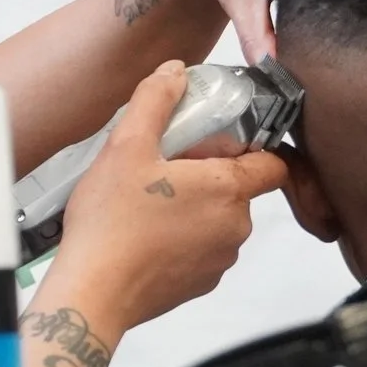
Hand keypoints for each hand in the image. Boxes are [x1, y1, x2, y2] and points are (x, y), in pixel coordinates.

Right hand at [46, 62, 287, 333]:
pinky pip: (201, 251)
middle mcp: (235, 228)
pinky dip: (180, 240)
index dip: (251, 148)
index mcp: (228, 190)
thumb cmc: (111, 221)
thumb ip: (155, 101)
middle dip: (207, 176)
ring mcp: (219, 262)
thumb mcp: (126, 146)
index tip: (217, 143)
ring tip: (147, 203)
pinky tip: (143, 235)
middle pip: (238, 190)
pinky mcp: (199, 286)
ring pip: (218, 221)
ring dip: (193, 208)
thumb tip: (175, 72)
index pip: (273, 164)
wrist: (93, 294)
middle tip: (162, 168)